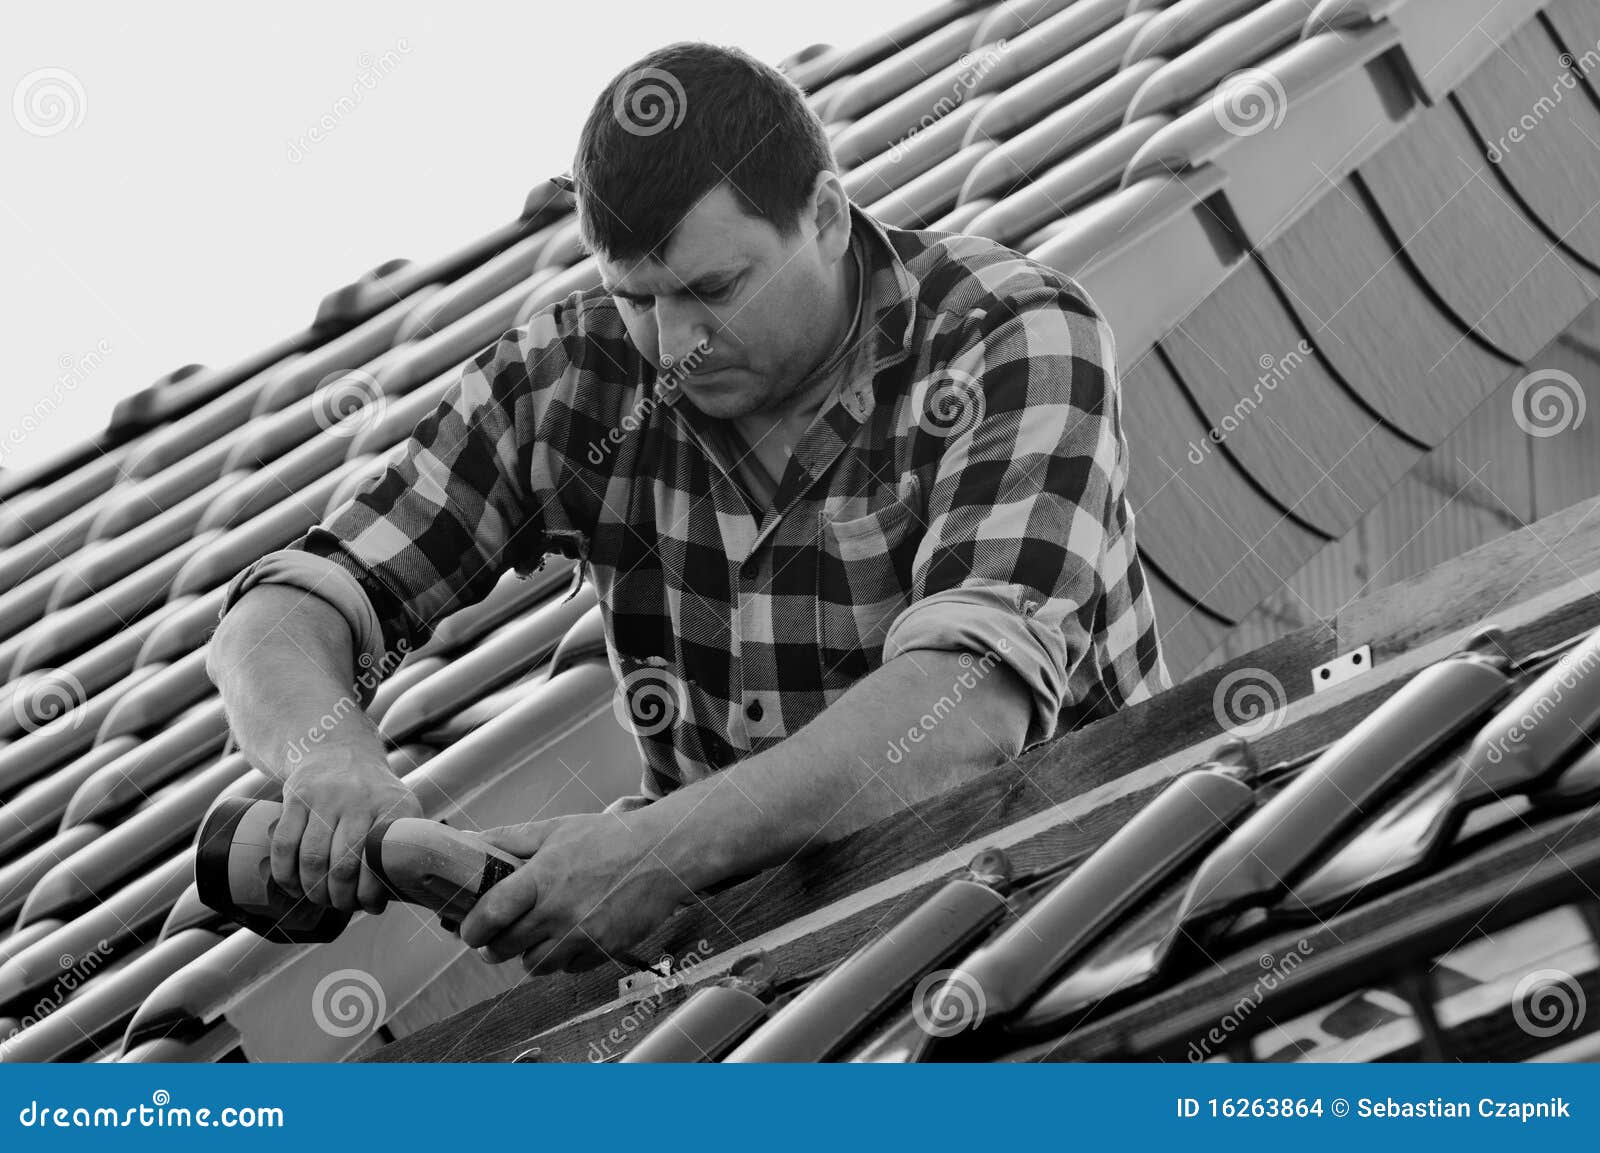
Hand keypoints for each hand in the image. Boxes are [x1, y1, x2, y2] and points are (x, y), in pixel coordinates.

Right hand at [274, 755, 422, 913]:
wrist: (338, 749)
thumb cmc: (373, 793)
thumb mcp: (399, 807)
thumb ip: (400, 844)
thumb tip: (400, 893)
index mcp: (394, 806)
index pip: (380, 861)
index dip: (372, 892)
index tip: (371, 907)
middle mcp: (360, 800)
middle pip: (343, 865)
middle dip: (340, 897)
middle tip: (341, 905)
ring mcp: (325, 797)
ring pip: (312, 858)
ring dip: (313, 889)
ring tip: (319, 898)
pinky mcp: (296, 797)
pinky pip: (284, 843)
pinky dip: (285, 873)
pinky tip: (293, 886)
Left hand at [456, 810, 693, 974]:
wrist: (662, 856)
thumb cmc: (608, 839)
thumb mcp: (556, 830)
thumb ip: (509, 839)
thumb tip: (469, 840)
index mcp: (543, 877)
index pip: (492, 914)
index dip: (472, 928)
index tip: (468, 931)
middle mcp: (560, 911)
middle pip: (506, 947)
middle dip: (493, 947)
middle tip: (494, 939)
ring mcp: (582, 935)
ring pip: (535, 966)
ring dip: (529, 955)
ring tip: (535, 938)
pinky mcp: (603, 951)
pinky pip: (568, 969)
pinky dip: (562, 959)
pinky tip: (568, 939)